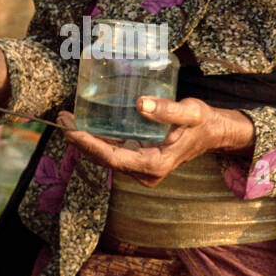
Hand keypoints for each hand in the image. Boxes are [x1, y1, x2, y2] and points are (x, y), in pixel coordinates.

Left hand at [57, 95, 253, 186]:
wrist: (213, 133)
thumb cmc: (202, 122)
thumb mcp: (190, 112)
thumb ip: (167, 110)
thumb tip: (139, 103)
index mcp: (155, 164)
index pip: (114, 158)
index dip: (90, 145)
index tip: (72, 130)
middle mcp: (145, 172)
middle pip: (105, 159)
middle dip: (81, 141)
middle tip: (62, 118)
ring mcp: (141, 169)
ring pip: (106, 157)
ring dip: (86, 141)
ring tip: (67, 119)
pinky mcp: (139, 161)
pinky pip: (113, 153)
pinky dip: (98, 140)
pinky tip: (85, 125)